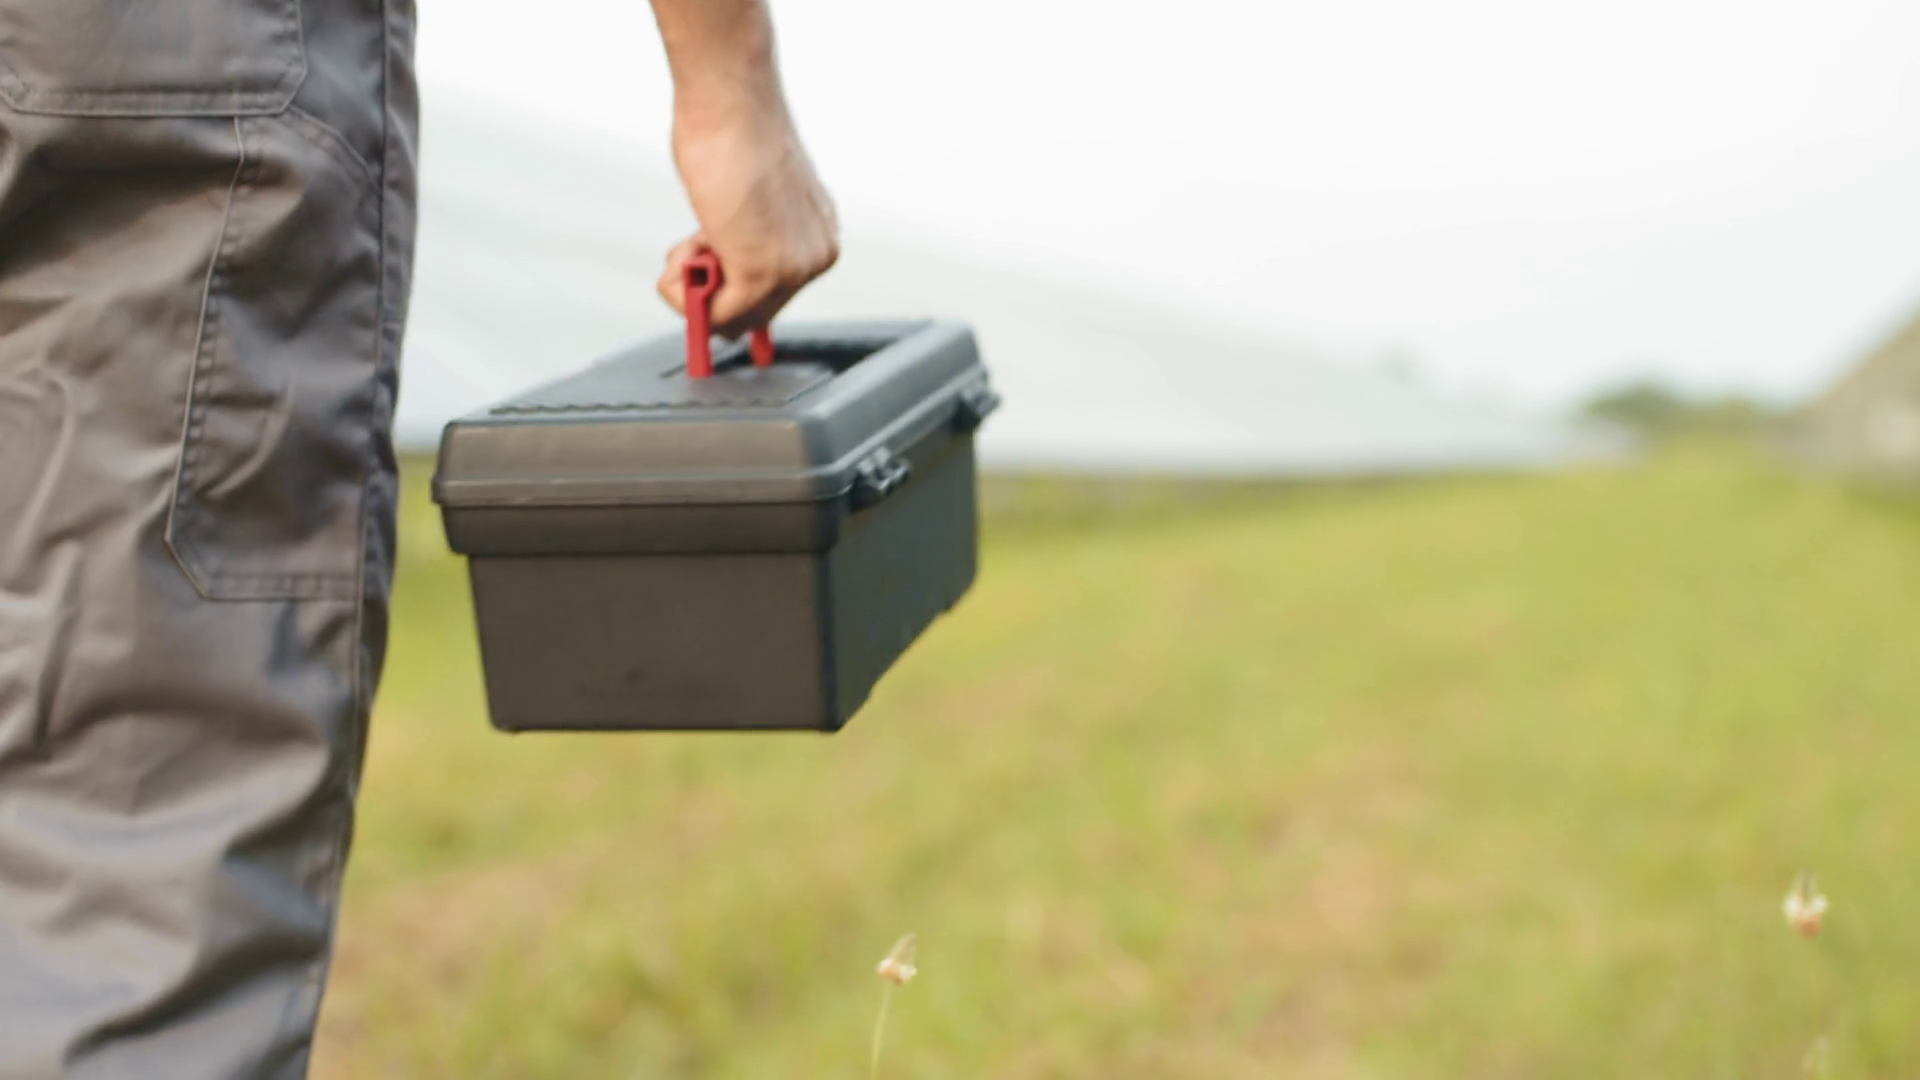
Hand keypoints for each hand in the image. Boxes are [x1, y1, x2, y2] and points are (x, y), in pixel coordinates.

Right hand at [656, 91, 838, 338]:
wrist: (733, 101)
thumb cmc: (733, 132)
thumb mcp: (755, 197)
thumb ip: (750, 235)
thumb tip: (720, 272)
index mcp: (820, 235)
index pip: (777, 292)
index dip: (730, 284)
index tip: (706, 271)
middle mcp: (817, 256)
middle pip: (756, 312)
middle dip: (710, 288)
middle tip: (690, 247)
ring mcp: (794, 269)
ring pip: (731, 318)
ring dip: (691, 289)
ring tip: (687, 242)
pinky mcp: (762, 274)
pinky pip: (713, 316)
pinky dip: (681, 296)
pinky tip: (680, 256)